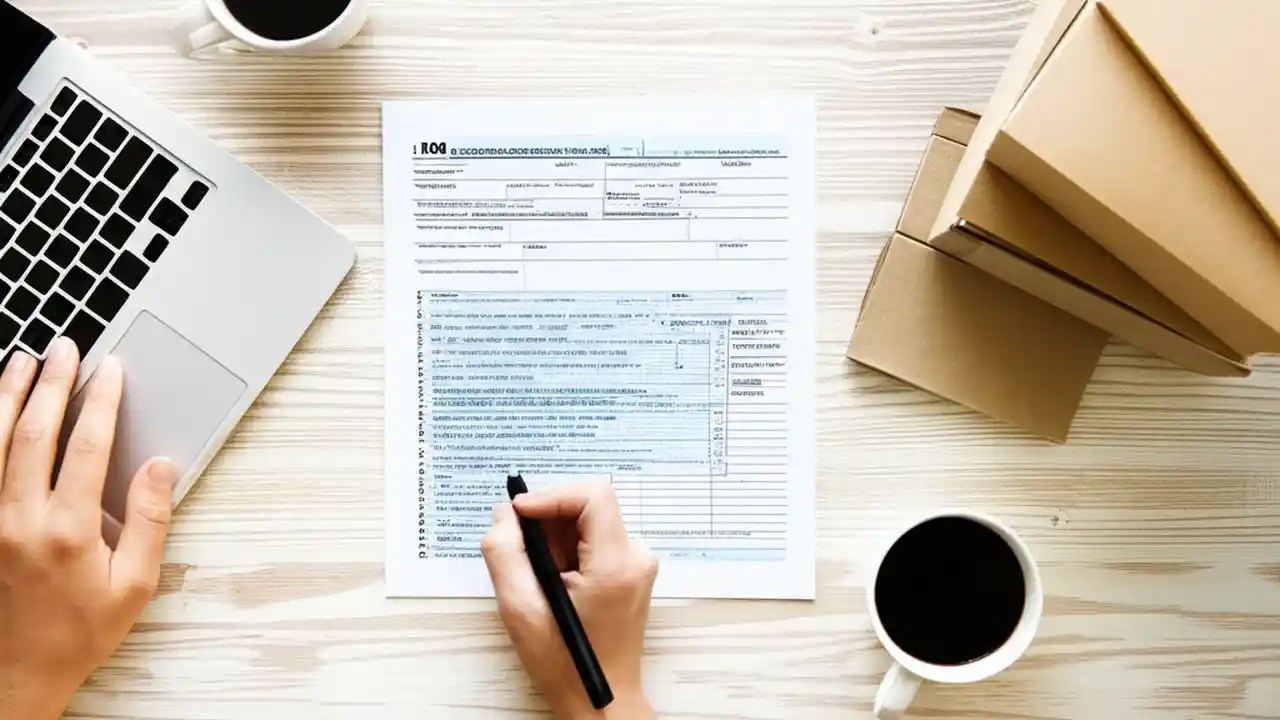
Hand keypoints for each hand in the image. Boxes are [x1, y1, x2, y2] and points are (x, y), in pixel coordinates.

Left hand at [0, 339, 178, 719]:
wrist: (12, 677)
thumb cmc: (76, 634)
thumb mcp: (134, 585)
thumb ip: (150, 521)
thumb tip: (160, 468)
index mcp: (67, 530)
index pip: (86, 446)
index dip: (101, 401)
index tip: (111, 370)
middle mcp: (18, 520)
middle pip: (32, 433)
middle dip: (53, 384)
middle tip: (66, 349)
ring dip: (8, 396)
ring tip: (23, 362)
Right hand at [482, 481, 658, 719]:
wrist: (600, 700)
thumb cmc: (565, 664)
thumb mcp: (521, 609)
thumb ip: (505, 553)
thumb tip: (505, 514)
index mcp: (616, 565)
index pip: (593, 496)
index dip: (552, 495)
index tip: (519, 513)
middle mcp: (636, 557)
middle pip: (589, 506)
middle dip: (549, 519)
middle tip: (522, 550)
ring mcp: (637, 564)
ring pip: (589, 522)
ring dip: (556, 538)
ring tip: (538, 575)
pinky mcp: (630, 571)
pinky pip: (594, 540)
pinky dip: (567, 550)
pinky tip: (554, 581)